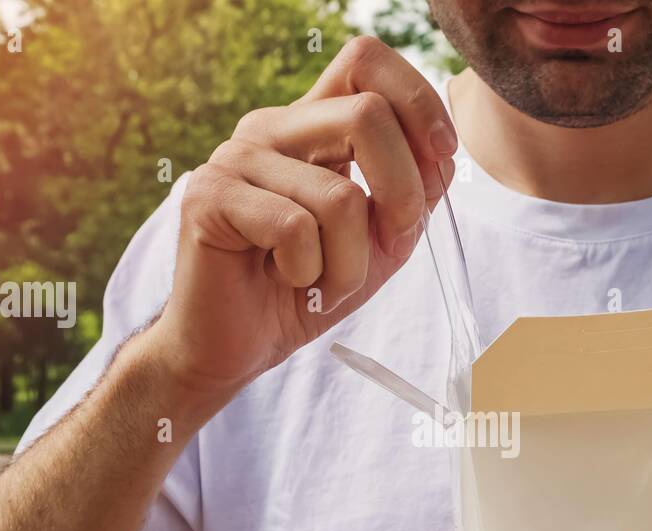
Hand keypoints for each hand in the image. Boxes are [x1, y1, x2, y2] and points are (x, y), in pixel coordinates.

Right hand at [152, 36, 456, 397]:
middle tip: (393, 243)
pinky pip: (294, 228)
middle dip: (404, 192)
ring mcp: (235, 158)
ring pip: (339, 194)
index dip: (418, 100)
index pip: (364, 62)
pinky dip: (310, 271)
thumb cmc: (304, 290)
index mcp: (310, 126)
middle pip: (367, 114)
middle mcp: (271, 128)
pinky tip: (287, 281)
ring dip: (352, 260)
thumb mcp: (379, 242)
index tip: (442, 156)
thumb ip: (412, 195)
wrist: (236, 346)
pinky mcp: (209, 197)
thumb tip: (442, 157)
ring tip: (325, 282)